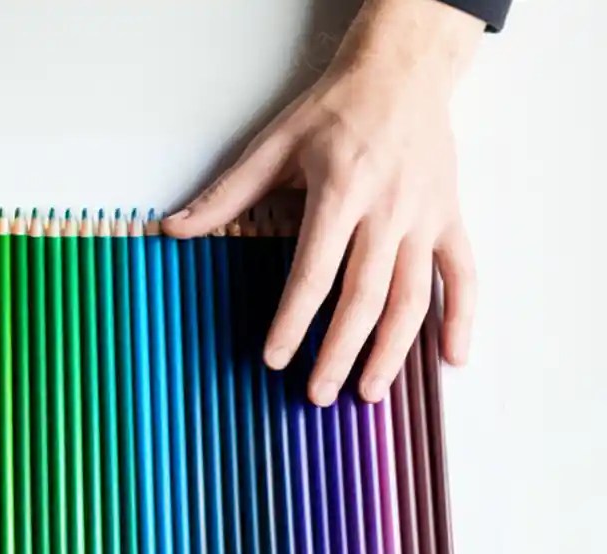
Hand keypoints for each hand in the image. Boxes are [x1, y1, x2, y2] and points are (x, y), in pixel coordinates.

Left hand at [163, 0, 481, 405]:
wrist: (402, 73)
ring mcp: (425, 219)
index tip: (274, 358)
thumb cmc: (335, 109)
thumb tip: (173, 228)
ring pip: (413, 296)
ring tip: (367, 390)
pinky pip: (464, 274)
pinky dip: (463, 317)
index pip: (314, 271)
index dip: (293, 319)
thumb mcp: (273, 145)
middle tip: (317, 395)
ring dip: (392, 350)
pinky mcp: (450, 219)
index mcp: (340, 193)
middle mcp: (387, 212)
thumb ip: (225, 195)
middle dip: (339, 350)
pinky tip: (453, 359)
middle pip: (364, 296)